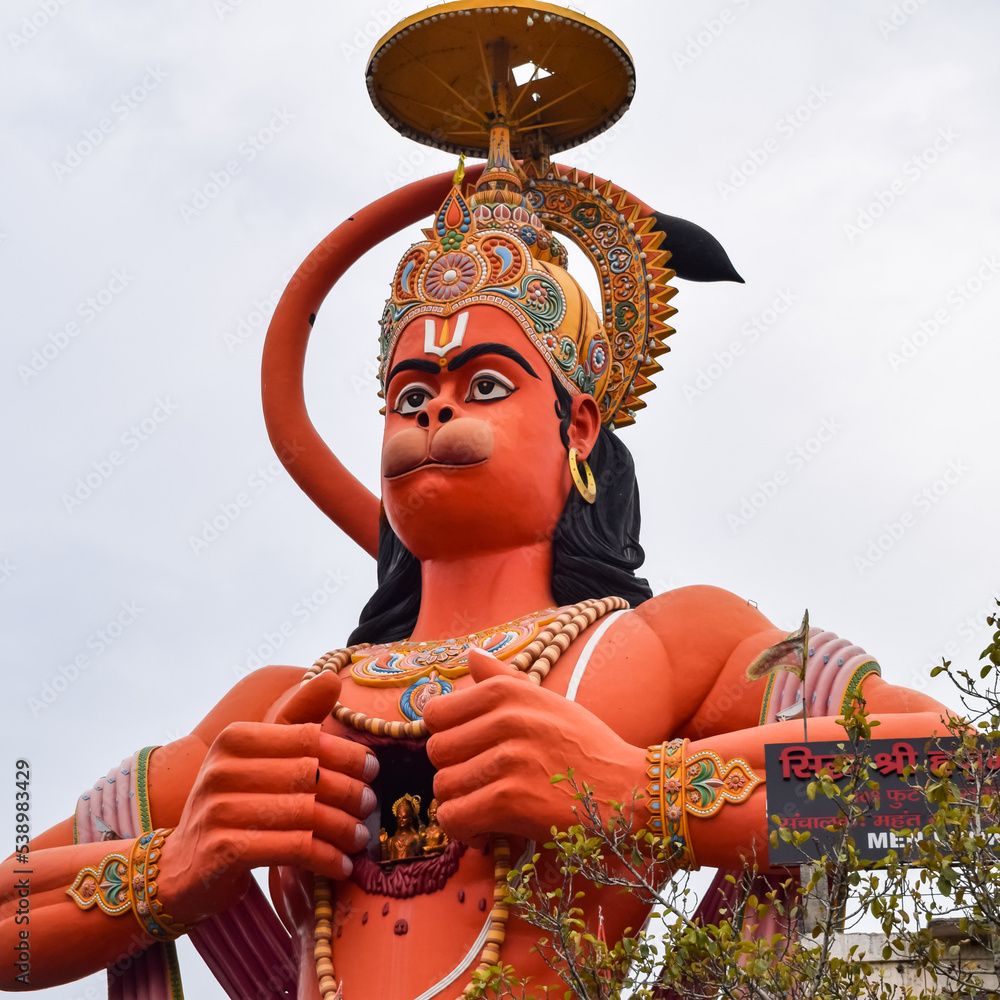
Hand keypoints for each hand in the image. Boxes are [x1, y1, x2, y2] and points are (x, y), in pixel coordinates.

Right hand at [157, 671, 377, 925]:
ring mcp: (219, 810)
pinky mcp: (224, 850)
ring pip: (306, 814)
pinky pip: (293, 849)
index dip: (347, 754)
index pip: (308, 738)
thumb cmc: (231, 807)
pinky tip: (340, 865)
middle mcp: (222, 769)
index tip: (372, 771)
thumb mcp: (257, 758)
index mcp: (234, 739)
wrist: (180, 868)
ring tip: (359, 838)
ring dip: (343, 829)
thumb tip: (331, 678)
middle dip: (350, 793)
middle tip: (370, 808)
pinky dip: (325, 858)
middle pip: (311, 776)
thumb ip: (295, 719)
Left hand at [424, 648, 646, 844]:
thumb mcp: (547, 701)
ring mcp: (507, 758)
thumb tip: (470, 654)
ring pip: (443, 787)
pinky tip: (487, 831)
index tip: (467, 755)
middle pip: (436, 752)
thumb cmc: (586, 747)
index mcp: (507, 691)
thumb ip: (503, 678)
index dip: (446, 738)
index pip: (436, 714)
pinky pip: (454, 817)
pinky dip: (464, 831)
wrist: (628, 791)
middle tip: (480, 786)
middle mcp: (505, 718)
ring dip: (460, 805)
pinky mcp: (510, 799)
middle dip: (453, 773)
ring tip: (486, 809)